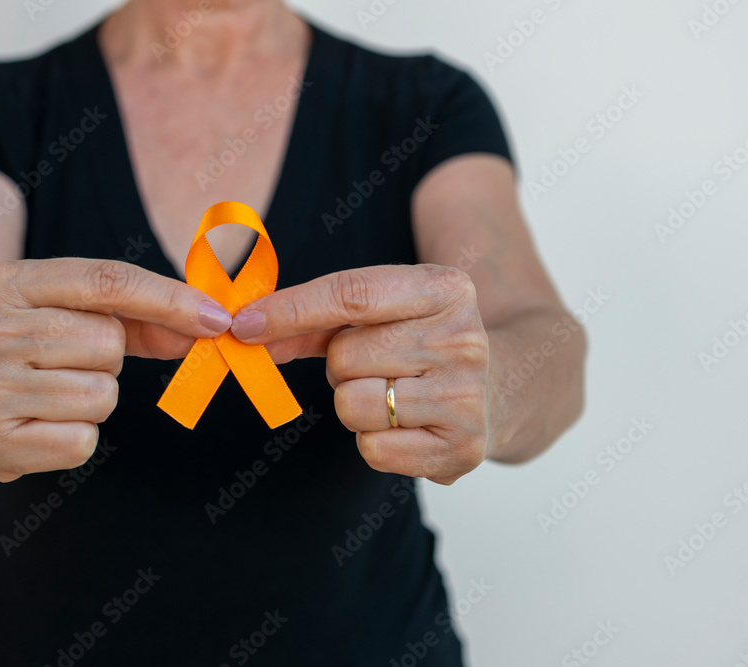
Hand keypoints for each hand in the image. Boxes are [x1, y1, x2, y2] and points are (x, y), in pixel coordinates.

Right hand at [0, 258, 234, 482]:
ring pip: (101, 395)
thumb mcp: (63, 316)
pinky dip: (76, 438)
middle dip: (107, 361)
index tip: (216, 318)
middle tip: (68, 366)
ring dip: (93, 401)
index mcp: (8, 282)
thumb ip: (138, 318)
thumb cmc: (19, 354)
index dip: (169, 299)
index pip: (106, 281)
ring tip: (51, 397)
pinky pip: (82, 441)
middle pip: (109, 343)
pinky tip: (41, 427)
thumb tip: (206, 327)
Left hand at [231, 264, 489, 484]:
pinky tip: (406, 425)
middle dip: (341, 366)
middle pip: (345, 358)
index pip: (351, 295)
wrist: (504, 387)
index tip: (243, 325)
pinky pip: (372, 450)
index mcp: (445, 288)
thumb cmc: (422, 343)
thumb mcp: (382, 313)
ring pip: (353, 405)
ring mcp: (467, 396)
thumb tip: (247, 332)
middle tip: (375, 366)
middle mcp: (464, 338)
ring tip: (392, 395)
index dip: (290, 311)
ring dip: (355, 404)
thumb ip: (314, 319)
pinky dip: (375, 441)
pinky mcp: (463, 448)